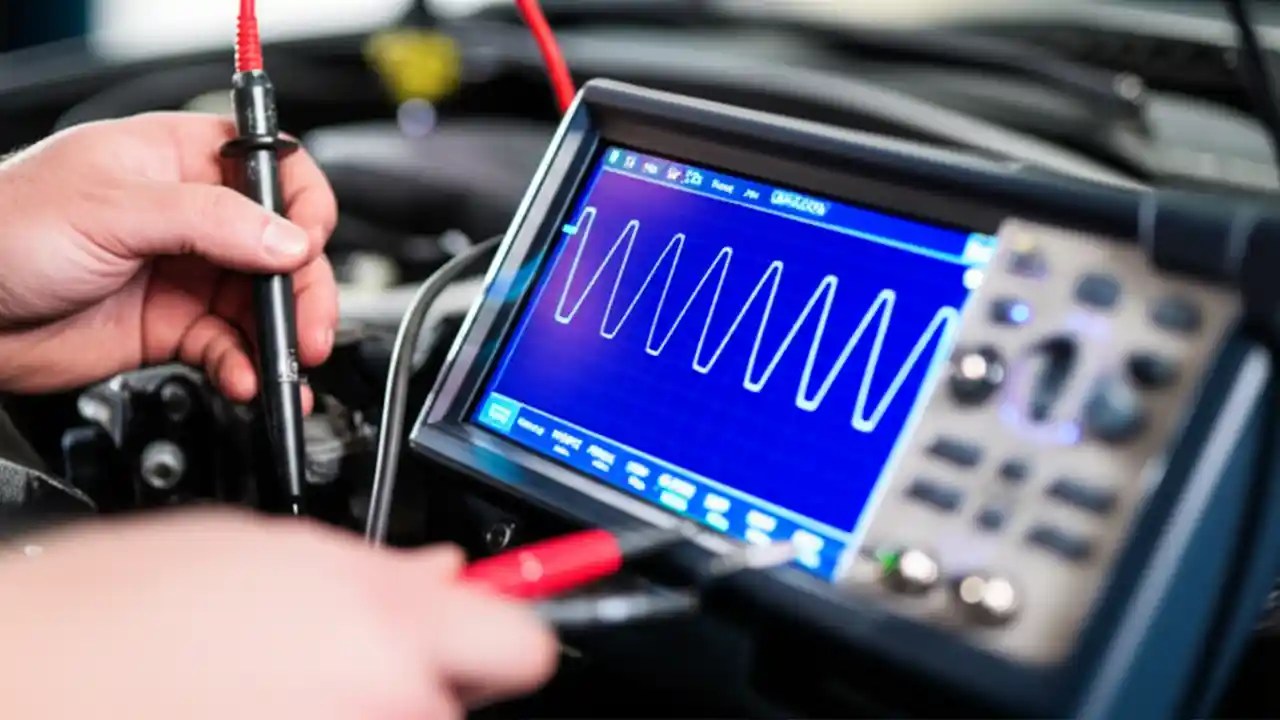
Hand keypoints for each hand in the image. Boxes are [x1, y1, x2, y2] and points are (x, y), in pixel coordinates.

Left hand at [0, 112, 337, 405]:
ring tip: (283, 366)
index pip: (273, 169)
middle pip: (282, 248)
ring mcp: (186, 274)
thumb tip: (287, 240)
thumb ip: (208, 222)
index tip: (305, 245)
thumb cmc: (2, 230)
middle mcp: (193, 217)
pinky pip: (230, 348)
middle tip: (307, 329)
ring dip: (281, 338)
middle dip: (304, 291)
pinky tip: (243, 379)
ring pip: (263, 305)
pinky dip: (245, 368)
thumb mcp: (112, 208)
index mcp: (179, 161)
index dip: (302, 206)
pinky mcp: (173, 327)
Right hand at [0, 511, 558, 718]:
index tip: (495, 629)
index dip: (505, 631)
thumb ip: (376, 571)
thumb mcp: (265, 547)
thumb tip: (442, 578)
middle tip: (347, 656)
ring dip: (365, 709)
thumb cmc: (125, 606)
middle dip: (420, 678)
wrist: (32, 676)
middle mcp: (385, 699)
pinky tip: (261, 706)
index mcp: (386, 621)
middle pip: (460, 699)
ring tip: (280, 682)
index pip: (524, 645)